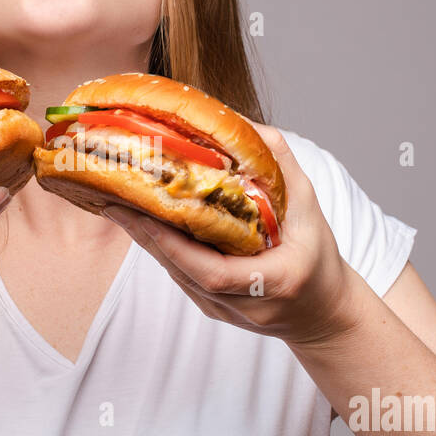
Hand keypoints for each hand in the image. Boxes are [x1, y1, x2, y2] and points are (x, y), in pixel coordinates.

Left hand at [104, 120, 360, 349]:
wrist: (323, 312)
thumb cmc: (318, 256)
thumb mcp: (309, 205)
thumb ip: (277, 163)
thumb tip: (237, 123)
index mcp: (275, 282)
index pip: (213, 272)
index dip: (174, 244)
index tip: (143, 212)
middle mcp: (244, 305)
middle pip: (183, 272)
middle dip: (144, 232)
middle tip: (112, 196)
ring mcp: (223, 312)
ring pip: (174, 273)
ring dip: (144, 237)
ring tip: (116, 201)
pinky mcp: (209, 308)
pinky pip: (178, 275)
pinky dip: (158, 246)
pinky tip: (138, 220)